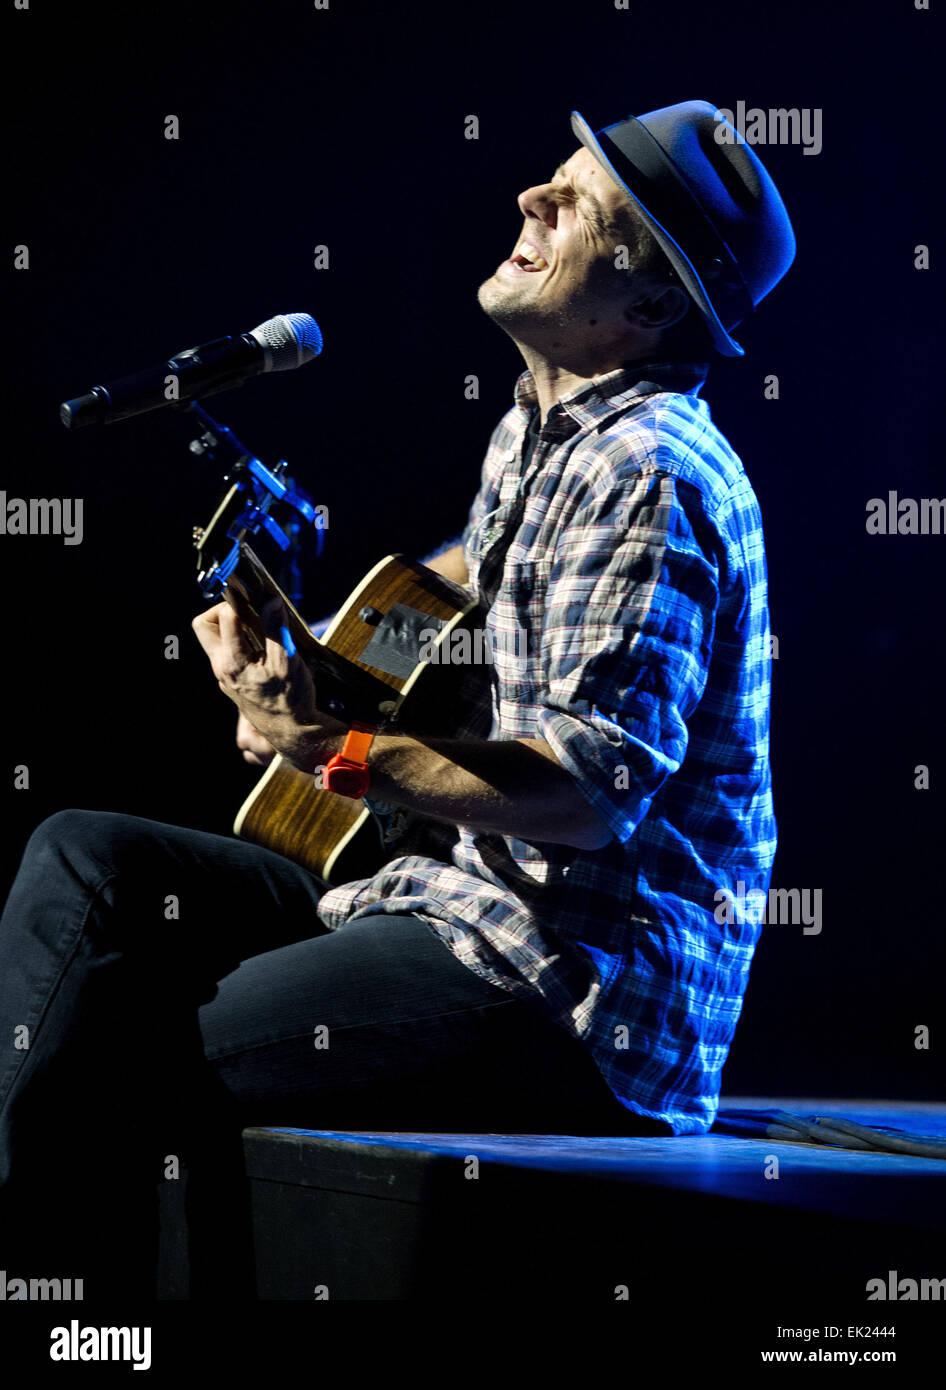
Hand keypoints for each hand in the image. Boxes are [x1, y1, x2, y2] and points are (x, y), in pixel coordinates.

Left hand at [192, 595, 342, 771]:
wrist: (291, 732)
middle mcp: (222, 668)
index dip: (241, 601)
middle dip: (223, 610)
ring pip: (214, 639)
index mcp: (233, 662)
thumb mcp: (288, 661)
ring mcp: (224, 675)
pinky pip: (227, 652)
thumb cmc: (290, 700)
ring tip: (258, 624)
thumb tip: (270, 602)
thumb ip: (276, 629)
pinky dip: (240, 640)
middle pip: (204, 625)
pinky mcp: (232, 680)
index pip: (225, 617)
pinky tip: (262, 644)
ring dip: (232, 626)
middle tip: (248, 609)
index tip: (258, 596)